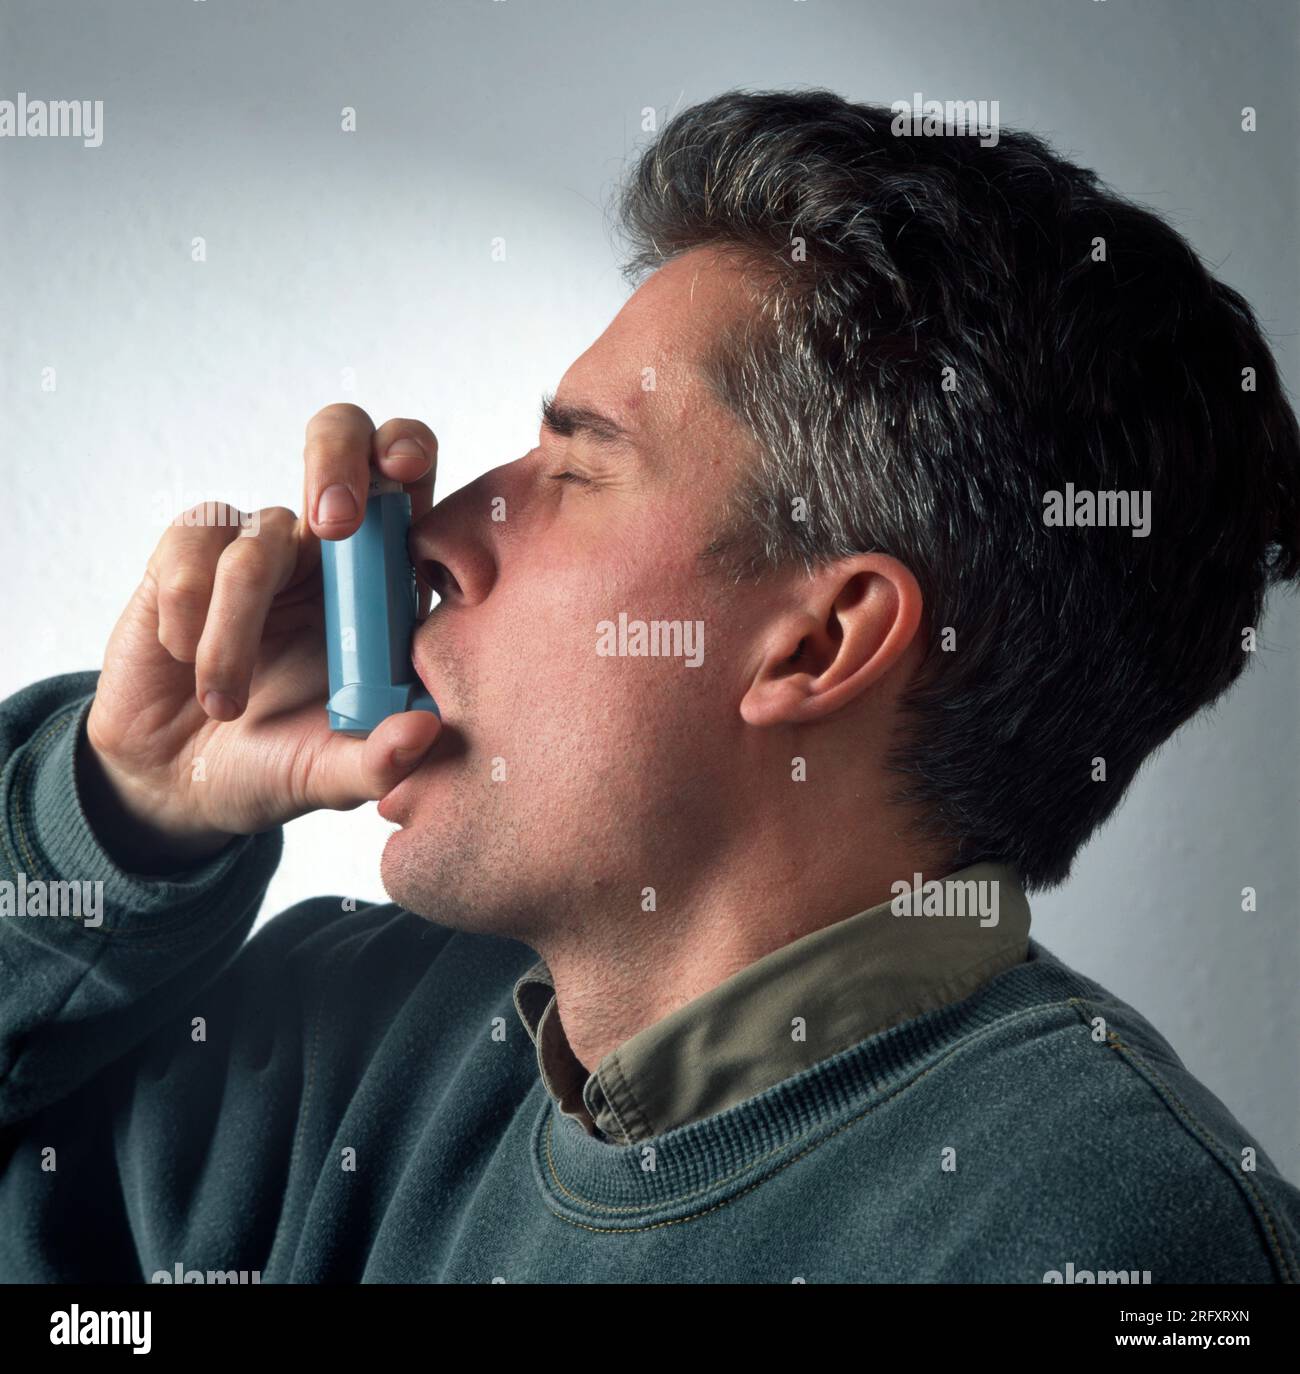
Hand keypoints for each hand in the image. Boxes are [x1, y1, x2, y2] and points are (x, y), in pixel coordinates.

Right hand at [81, 405, 442, 871]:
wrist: (177, 781)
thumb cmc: (277, 764)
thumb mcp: (333, 774)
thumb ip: (382, 759)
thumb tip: (427, 731)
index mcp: (388, 585)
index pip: (414, 487)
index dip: (411, 456)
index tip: (403, 473)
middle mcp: (332, 551)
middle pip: (347, 435)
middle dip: (338, 457)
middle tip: (330, 523)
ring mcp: (261, 547)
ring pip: (260, 532)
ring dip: (236, 627)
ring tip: (223, 703)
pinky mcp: (190, 555)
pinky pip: (191, 545)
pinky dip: (188, 612)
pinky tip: (184, 658)